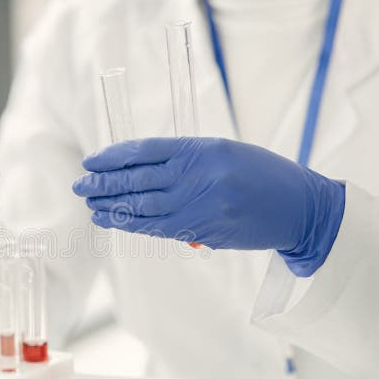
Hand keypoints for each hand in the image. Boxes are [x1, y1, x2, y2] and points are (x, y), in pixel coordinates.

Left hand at [72, 137, 344, 276]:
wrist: (298, 207)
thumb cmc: (261, 175)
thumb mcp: (223, 152)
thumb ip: (184, 159)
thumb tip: (139, 172)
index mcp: (201, 149)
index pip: (145, 151)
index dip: (113, 157)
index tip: (91, 161)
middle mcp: (197, 175)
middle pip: (138, 179)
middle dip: (103, 182)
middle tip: (79, 185)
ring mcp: (199, 205)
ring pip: (142, 206)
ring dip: (111, 206)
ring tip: (90, 204)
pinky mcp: (202, 230)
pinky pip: (158, 227)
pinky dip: (131, 224)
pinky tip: (112, 220)